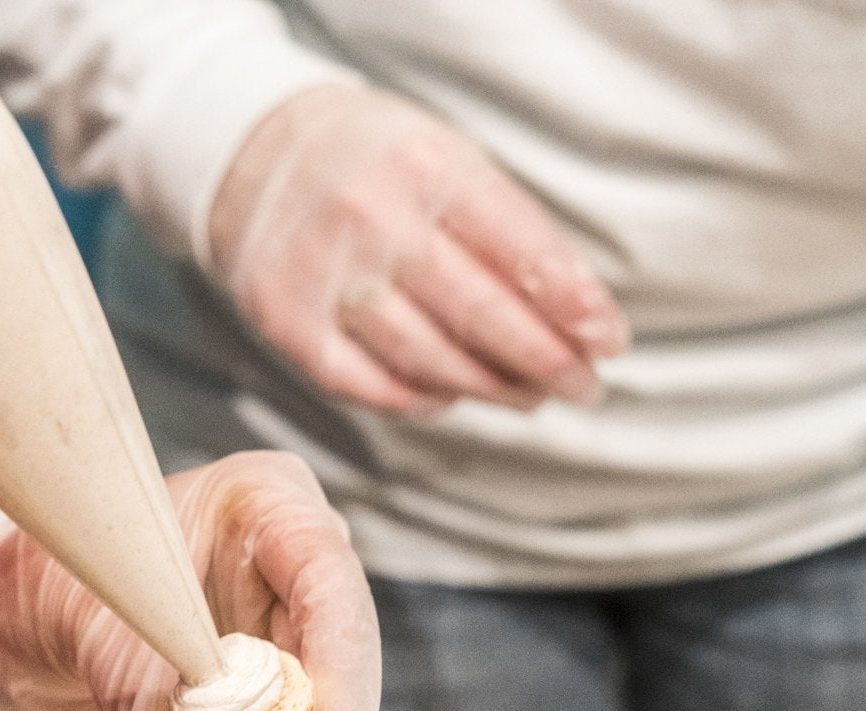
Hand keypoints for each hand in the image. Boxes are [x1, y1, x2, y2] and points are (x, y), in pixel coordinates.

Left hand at [0, 451, 380, 710]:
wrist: (44, 617)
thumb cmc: (73, 583)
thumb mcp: (90, 625)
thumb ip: (131, 698)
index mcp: (263, 505)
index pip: (322, 568)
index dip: (338, 649)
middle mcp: (295, 568)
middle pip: (342, 650)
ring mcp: (295, 633)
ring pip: (331, 708)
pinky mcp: (281, 694)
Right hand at [208, 84, 625, 414]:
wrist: (258, 156)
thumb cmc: (380, 166)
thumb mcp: (451, 162)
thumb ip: (511, 232)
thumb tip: (580, 319)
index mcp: (427, 166)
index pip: (519, 250)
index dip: (573, 306)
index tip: (607, 342)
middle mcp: (370, 217)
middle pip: (480, 315)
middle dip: (544, 361)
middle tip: (581, 387)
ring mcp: (322, 274)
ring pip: (428, 360)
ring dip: (490, 387)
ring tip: (528, 396)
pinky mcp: (287, 321)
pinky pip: (369, 385)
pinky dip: (420, 399)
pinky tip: (452, 395)